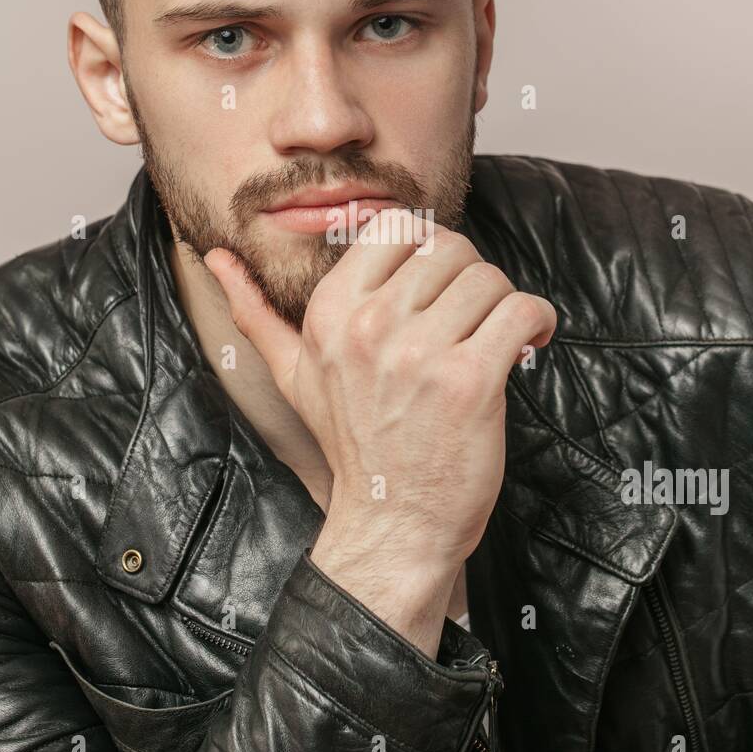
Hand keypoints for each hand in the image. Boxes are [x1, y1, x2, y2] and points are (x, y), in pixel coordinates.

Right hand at [204, 210, 555, 576]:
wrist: (392, 524)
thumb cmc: (351, 447)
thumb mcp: (292, 376)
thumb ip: (255, 313)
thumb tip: (214, 258)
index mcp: (329, 313)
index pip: (397, 226)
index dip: (429, 249)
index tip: (440, 286)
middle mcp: (368, 326)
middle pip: (450, 247)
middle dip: (472, 278)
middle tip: (473, 316)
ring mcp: (419, 354)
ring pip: (490, 278)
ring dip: (505, 304)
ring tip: (497, 336)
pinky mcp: (470, 381)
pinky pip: (522, 310)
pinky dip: (538, 321)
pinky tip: (529, 343)